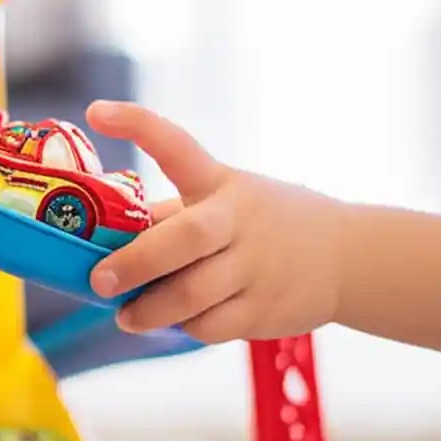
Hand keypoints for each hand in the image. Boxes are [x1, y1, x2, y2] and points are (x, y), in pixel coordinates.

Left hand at [85, 100, 346, 342]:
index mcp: (220, 183)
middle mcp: (238, 220)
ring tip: (126, 316)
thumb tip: (105, 241)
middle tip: (100, 281)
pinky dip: (185, 328)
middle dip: (136, 263)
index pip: (176, 145)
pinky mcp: (264, 309)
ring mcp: (255, 267)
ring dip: (150, 311)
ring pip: (193, 295)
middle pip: (185, 238)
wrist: (345, 256)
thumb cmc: (263, 223)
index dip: (136, 125)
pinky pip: (211, 326)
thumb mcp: (226, 199)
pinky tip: (173, 323)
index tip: (96, 112)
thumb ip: (171, 216)